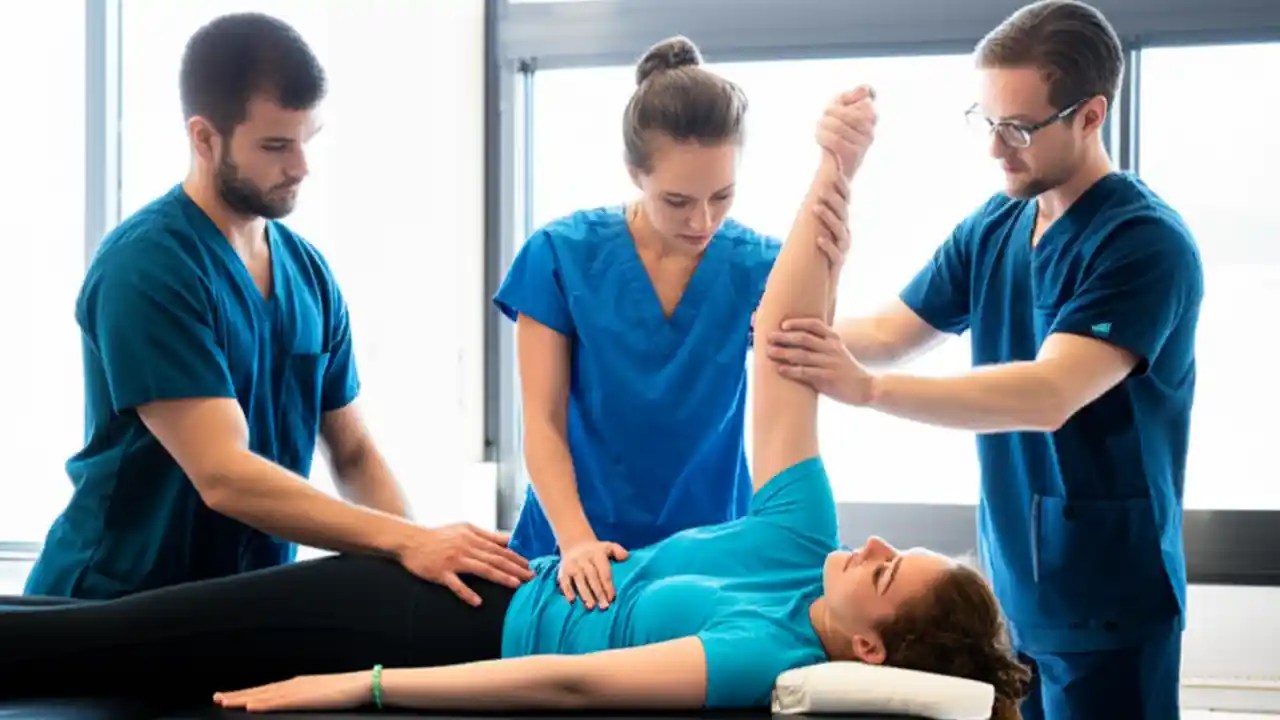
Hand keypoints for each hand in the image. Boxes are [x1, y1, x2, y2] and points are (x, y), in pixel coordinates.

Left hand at [214, 671, 369, 712]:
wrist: (362, 684)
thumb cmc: (346, 693)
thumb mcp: (322, 697)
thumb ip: (308, 699)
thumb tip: (297, 705)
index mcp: (297, 685)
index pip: (265, 690)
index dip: (246, 694)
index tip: (229, 697)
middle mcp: (293, 685)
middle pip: (259, 691)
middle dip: (237, 695)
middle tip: (216, 698)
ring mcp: (297, 690)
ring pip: (263, 696)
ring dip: (242, 698)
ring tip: (224, 702)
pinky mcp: (303, 698)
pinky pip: (278, 702)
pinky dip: (262, 704)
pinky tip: (249, 706)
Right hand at [397, 523, 534, 606]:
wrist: (410, 540)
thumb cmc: (439, 535)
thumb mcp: (464, 528)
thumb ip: (486, 534)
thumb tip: (509, 539)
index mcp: (473, 536)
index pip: (499, 548)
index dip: (516, 557)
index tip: (530, 565)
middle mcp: (466, 547)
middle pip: (495, 558)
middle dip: (516, 568)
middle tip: (531, 577)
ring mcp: (453, 560)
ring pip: (481, 569)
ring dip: (500, 577)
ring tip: (515, 585)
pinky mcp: (440, 572)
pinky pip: (456, 584)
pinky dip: (467, 593)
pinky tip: (478, 602)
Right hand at [558, 538, 628, 609]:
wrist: (575, 544)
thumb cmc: (596, 551)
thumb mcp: (608, 546)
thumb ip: (618, 551)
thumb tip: (626, 557)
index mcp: (597, 553)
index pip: (603, 571)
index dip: (608, 585)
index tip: (612, 598)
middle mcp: (584, 559)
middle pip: (592, 577)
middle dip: (598, 592)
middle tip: (604, 606)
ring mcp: (572, 564)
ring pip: (579, 580)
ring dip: (585, 594)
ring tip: (590, 606)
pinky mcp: (563, 570)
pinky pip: (564, 581)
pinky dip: (567, 590)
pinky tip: (572, 601)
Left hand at [767, 317, 874, 404]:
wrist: (866, 388)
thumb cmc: (847, 370)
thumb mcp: (838, 351)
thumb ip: (822, 344)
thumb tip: (796, 339)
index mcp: (834, 339)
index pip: (814, 324)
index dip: (797, 322)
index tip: (783, 324)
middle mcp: (831, 348)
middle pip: (803, 338)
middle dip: (784, 337)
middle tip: (768, 337)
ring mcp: (829, 363)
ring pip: (801, 355)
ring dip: (783, 352)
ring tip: (769, 352)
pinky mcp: (826, 378)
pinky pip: (805, 372)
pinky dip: (791, 370)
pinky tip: (780, 369)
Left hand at [810, 161, 850, 274]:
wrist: (820, 279)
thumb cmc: (817, 246)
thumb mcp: (815, 223)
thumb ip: (816, 201)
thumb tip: (817, 170)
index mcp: (840, 217)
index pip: (845, 198)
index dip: (841, 185)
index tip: (834, 172)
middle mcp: (844, 230)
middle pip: (842, 211)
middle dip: (833, 199)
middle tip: (820, 190)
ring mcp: (842, 246)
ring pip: (839, 230)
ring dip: (828, 217)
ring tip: (815, 207)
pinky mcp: (837, 262)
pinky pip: (835, 253)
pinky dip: (828, 245)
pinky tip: (818, 239)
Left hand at [815, 85, 877, 179]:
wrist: (833, 171)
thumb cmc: (834, 138)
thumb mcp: (838, 112)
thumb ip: (848, 97)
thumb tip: (865, 88)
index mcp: (870, 119)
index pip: (861, 101)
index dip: (842, 102)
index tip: (831, 110)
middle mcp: (870, 132)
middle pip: (847, 113)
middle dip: (830, 113)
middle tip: (822, 118)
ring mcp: (863, 144)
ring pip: (837, 125)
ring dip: (823, 125)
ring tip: (819, 128)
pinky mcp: (852, 156)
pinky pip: (834, 139)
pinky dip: (822, 136)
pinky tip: (819, 137)